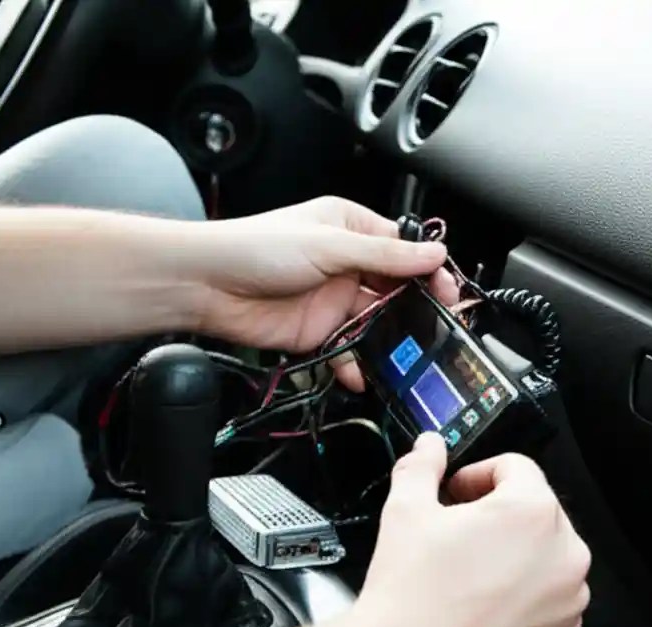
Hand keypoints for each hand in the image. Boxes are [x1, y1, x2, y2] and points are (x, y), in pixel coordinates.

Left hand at [183, 196, 459, 387]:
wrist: (205, 284)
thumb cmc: (253, 247)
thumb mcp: (328, 245)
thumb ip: (384, 256)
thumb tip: (432, 254)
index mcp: (349, 228)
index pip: (402, 248)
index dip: (427, 268)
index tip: (446, 288)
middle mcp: (344, 262)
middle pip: (395, 287)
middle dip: (417, 306)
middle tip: (439, 324)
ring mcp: (332, 299)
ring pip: (376, 322)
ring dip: (392, 338)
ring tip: (408, 353)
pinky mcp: (317, 332)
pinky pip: (348, 350)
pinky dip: (358, 364)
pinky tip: (364, 373)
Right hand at [350, 434, 591, 626]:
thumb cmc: (410, 595)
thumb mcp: (406, 509)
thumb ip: (423, 466)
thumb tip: (430, 447)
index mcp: (532, 511)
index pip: (515, 467)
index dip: (476, 475)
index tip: (455, 492)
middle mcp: (564, 551)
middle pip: (534, 508)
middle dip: (495, 513)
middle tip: (456, 530)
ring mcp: (568, 595)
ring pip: (544, 550)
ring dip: (512, 550)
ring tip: (468, 568)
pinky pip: (550, 592)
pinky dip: (524, 589)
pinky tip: (484, 597)